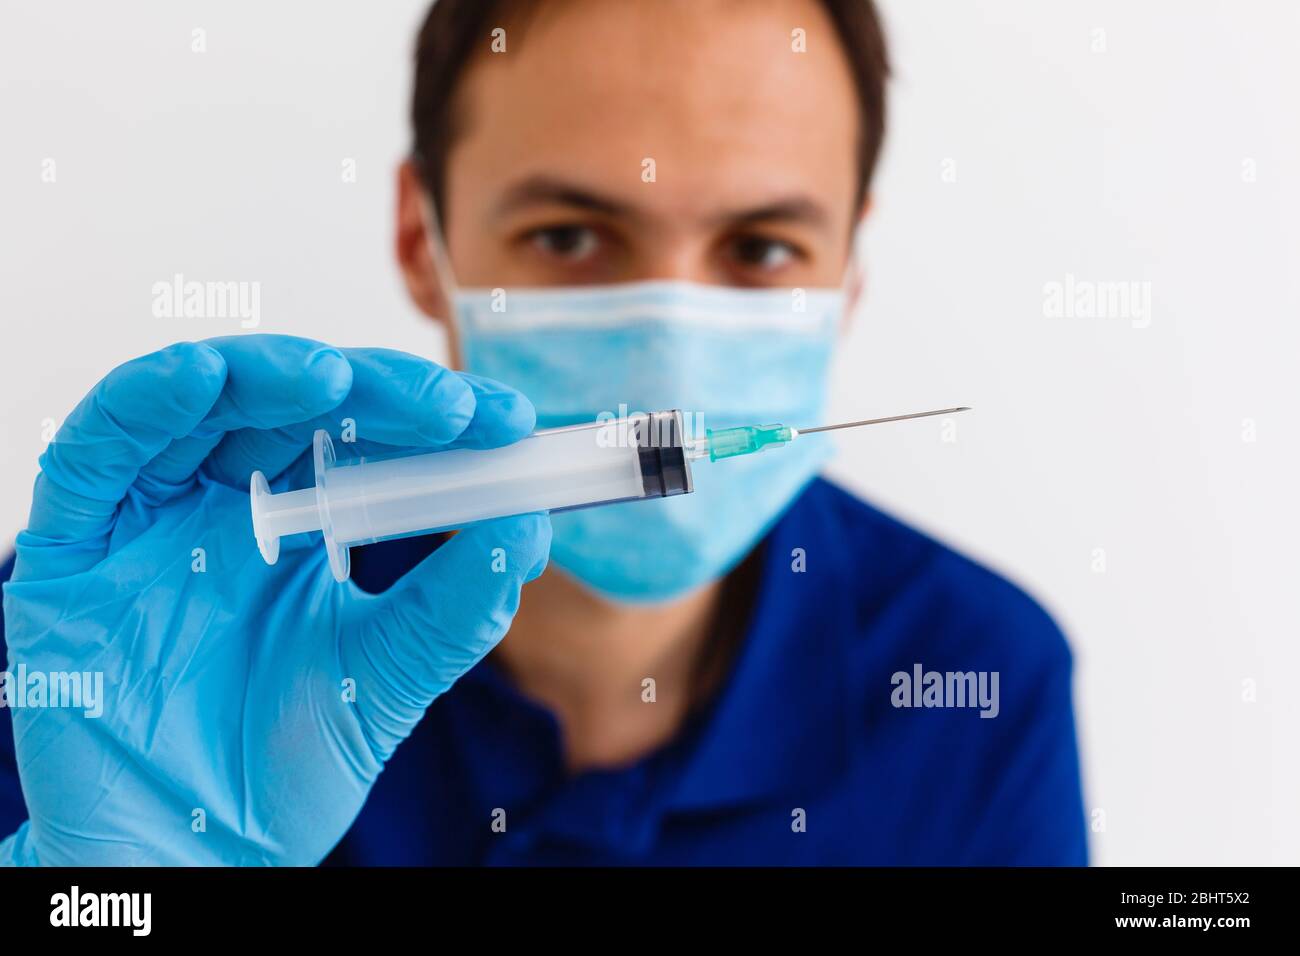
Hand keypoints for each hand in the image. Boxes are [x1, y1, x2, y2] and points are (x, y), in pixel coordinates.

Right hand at [0, 336, 549, 864]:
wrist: (194, 858)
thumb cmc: (284, 767)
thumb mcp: (386, 677)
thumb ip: (453, 606)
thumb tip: (527, 525)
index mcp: (298, 527)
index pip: (364, 438)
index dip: (429, 418)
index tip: (507, 421)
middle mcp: (223, 507)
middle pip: (290, 407)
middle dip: (370, 392)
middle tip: (446, 407)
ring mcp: (147, 521)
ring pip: (197, 407)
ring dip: (264, 376)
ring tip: (332, 378)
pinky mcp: (70, 551)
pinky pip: (94, 454)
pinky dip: (144, 403)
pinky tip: (201, 379)